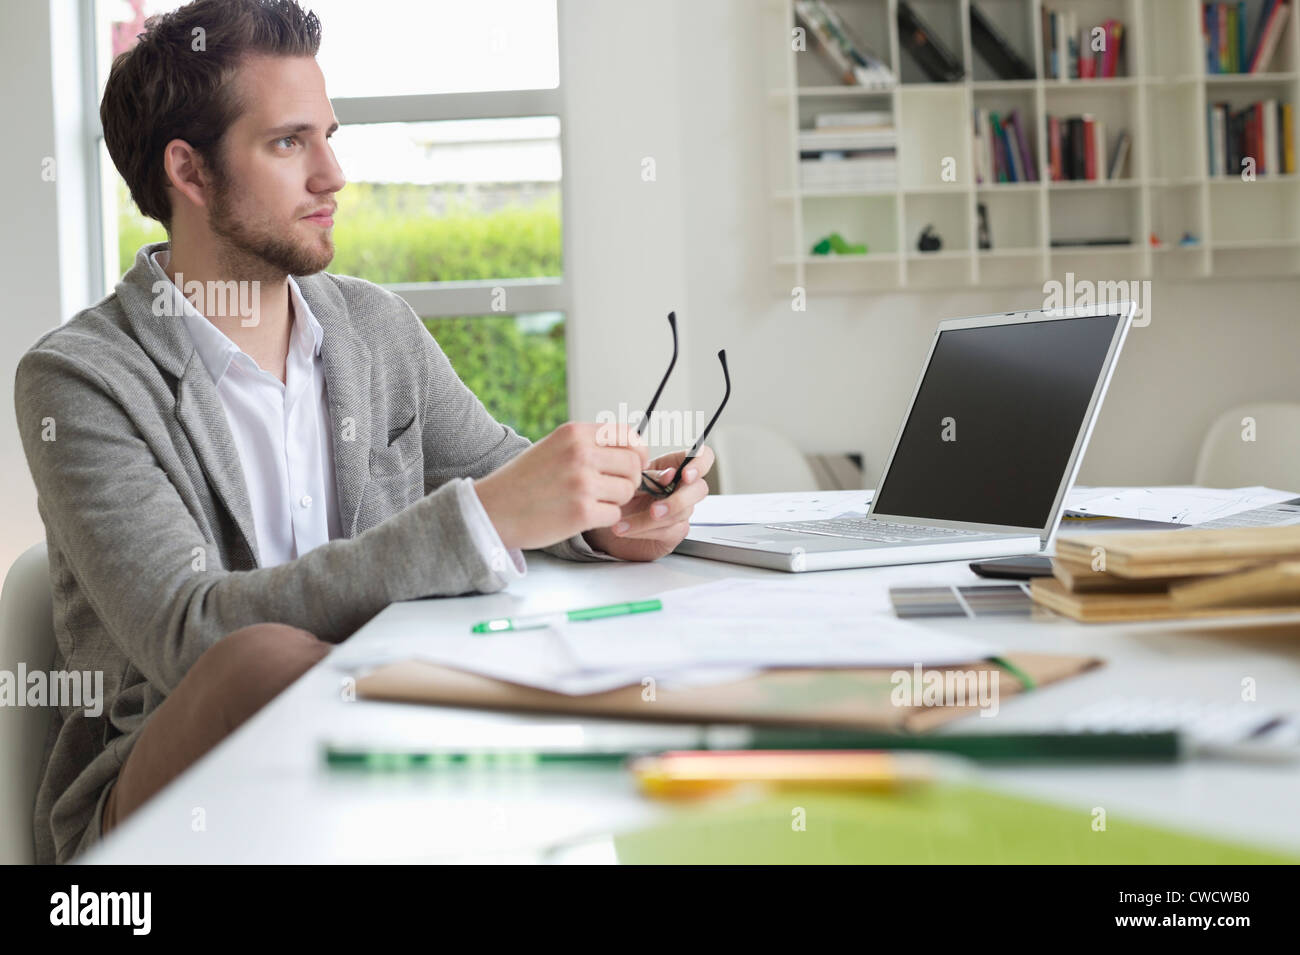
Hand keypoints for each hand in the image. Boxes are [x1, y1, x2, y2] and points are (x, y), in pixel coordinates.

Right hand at [473, 421, 649, 549]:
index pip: (628, 435)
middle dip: (628, 480)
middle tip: (610, 490)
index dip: (637, 452)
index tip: (634, 464)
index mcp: (574, 433)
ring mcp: (582, 483)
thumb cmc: (523, 481)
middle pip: (633, 465)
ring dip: (615, 501)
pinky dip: (603, 518)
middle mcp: (580, 453)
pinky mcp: (582, 512)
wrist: (492, 509)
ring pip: (627, 491)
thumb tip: (631, 451)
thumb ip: (588, 445)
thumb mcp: (554, 447)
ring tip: (590, 502)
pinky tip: (582, 516)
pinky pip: (614, 514)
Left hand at [582, 445, 713, 560]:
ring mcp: (681, 511)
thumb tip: (669, 475)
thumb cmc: (620, 496)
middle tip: (655, 510)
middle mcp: (681, 488)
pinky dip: (644, 530)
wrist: (606, 523)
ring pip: (681, 513)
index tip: (686, 474)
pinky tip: (626, 529)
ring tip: (624, 522)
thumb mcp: (630, 481)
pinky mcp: (674, 532)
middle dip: (678, 501)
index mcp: (673, 466)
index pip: (702, 457)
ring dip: (649, 519)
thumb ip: (650, 476)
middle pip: (700, 489)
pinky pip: (669, 530)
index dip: (700, 464)